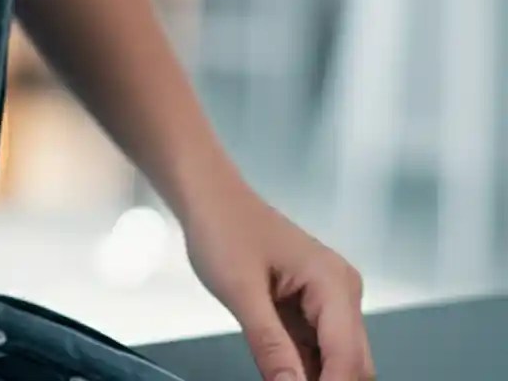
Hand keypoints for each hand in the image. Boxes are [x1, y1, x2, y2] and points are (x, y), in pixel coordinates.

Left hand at [184, 185, 373, 380]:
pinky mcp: (308, 307)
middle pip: (353, 363)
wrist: (209, 199)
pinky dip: (302, 369)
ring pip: (335, 360)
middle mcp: (341, 292)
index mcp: (333, 283)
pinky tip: (283, 377)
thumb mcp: (240, 290)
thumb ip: (269, 343)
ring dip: (315, 378)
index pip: (347, 357)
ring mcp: (328, 300)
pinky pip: (314, 348)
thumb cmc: (223, 227)